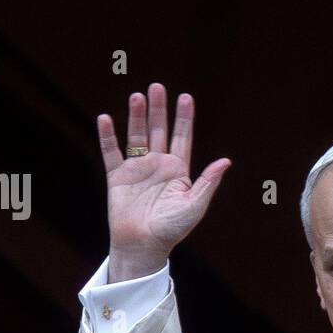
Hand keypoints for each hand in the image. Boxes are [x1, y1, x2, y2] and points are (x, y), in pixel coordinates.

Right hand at [97, 82, 230, 281]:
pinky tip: (105, 118)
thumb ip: (208, 182)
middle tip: (157, 86)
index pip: (182, 137)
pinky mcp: (117, 177)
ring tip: (137, 96)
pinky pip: (111, 152)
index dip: (184, 118)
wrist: (143, 245)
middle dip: (159, 109)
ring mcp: (137, 169)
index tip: (185, 97)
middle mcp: (158, 165)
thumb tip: (226, 161)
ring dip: (137, 116)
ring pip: (137, 136)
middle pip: (159, 130)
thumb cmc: (172, 229)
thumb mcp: (194, 205)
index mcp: (178, 170)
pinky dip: (107, 136)